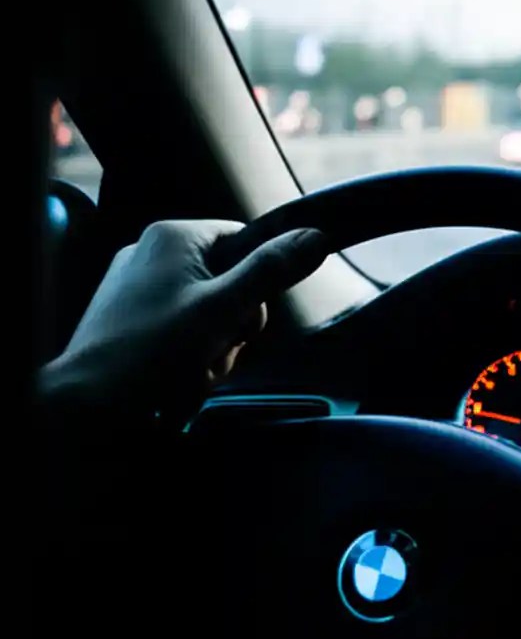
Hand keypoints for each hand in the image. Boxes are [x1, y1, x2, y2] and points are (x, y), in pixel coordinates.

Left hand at [39, 220, 329, 417]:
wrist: (87, 403)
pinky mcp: (130, 317)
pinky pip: (182, 329)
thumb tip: (315, 235)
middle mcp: (153, 253)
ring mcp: (138, 286)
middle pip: (231, 282)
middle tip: (214, 350)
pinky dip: (188, 356)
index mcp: (174, 237)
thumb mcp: (223, 310)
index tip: (243, 317)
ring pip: (210, 312)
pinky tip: (176, 376)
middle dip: (233, 326)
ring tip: (191, 369)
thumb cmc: (152, 352)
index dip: (258, 283)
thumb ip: (270, 272)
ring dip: (214, 348)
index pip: (245, 241)